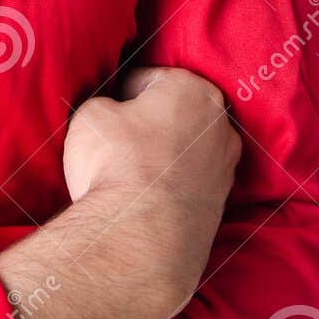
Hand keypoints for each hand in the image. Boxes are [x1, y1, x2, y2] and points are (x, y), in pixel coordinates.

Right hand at [0, 64, 241, 318]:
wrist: (141, 239)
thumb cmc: (115, 163)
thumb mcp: (92, 114)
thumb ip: (109, 104)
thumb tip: (117, 116)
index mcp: (192, 88)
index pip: (148, 79)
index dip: (120, 94)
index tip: (106, 113)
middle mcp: (220, 124)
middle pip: (176, 113)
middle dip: (150, 122)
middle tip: (118, 140)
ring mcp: (226, 168)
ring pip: (187, 149)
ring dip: (164, 155)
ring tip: (131, 173)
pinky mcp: (222, 207)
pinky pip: (190, 183)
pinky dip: (172, 185)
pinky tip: (146, 198)